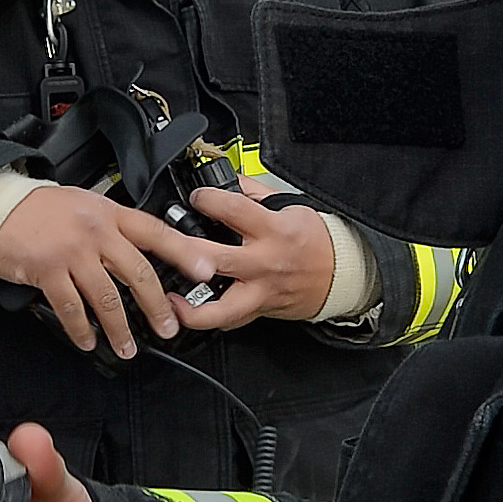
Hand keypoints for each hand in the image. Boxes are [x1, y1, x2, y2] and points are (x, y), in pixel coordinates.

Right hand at [0, 183, 205, 356]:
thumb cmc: (39, 208)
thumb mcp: (84, 204)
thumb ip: (112, 226)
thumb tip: (139, 252)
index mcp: (109, 213)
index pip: (155, 232)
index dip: (184, 252)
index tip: (205, 269)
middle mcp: (95, 231)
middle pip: (138, 272)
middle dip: (156, 306)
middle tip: (168, 327)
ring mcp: (72, 251)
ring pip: (107, 296)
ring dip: (120, 328)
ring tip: (127, 346)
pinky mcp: (47, 270)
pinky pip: (71, 307)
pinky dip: (82, 329)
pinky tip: (88, 339)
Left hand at [150, 188, 334, 330]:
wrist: (340, 274)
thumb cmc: (316, 240)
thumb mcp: (290, 206)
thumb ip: (255, 194)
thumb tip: (227, 181)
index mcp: (273, 230)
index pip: (233, 210)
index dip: (207, 199)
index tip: (195, 197)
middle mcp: (264, 262)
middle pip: (215, 259)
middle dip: (183, 252)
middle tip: (161, 245)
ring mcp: (261, 290)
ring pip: (221, 308)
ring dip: (190, 308)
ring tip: (167, 301)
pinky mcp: (259, 310)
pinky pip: (230, 320)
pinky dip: (208, 319)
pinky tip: (189, 312)